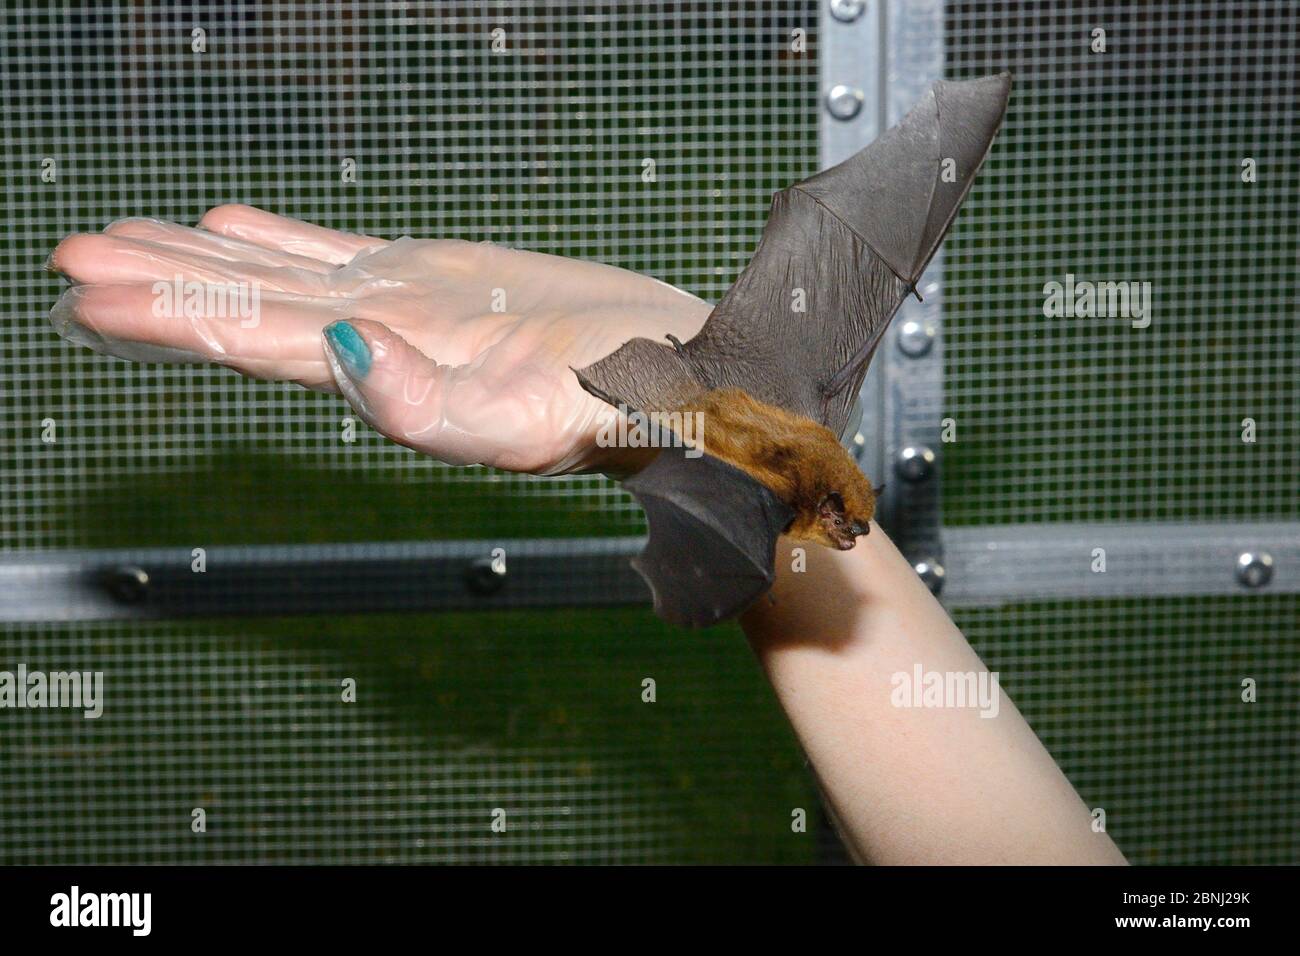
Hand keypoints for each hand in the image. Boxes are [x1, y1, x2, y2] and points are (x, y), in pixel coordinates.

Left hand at [48, 205, 710, 474]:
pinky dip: (278, 235)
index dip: (174, 318)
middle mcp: (383, 344)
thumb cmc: (618, 407)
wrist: (673, 374)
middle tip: (73, 258)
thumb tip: (339, 346)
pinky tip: (230, 221)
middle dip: (160, 284)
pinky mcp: (437, 275)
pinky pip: (338, 249)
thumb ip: (427, 401)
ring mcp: (404, 304)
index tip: (91, 296)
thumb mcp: (529, 417)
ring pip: (282, 272)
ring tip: (124, 235)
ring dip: (200, 257)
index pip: (261, 343)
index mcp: (391, 380)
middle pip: (251, 306)